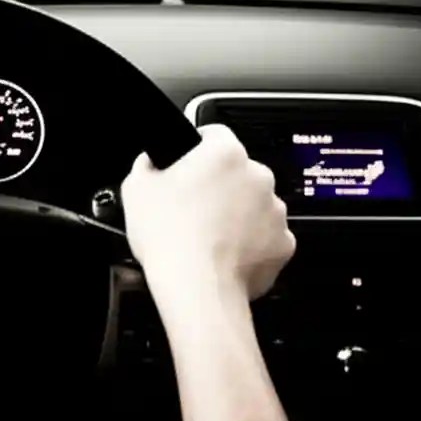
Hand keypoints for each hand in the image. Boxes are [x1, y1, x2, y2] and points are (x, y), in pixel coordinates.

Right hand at [120, 125, 294, 301]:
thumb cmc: (168, 236)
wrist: (196, 287)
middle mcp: (257, 175)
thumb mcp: (136, 187)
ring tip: (207, 236)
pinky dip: (250, 243)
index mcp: (224, 152)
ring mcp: (275, 210)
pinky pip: (266, 236)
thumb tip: (152, 161)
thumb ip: (147, 163)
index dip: (196, 148)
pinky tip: (224, 254)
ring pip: (253, 204)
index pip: (213, 133)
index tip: (187, 164)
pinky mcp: (283, 242)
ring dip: (236, 214)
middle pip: (236, 171)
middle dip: (218, 186)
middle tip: (191, 208)